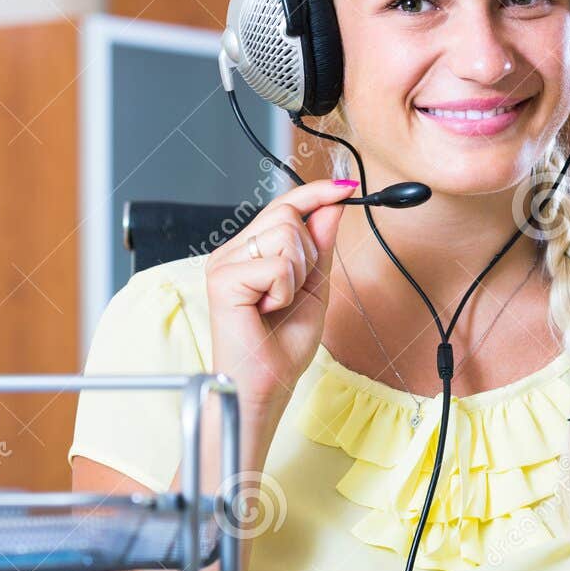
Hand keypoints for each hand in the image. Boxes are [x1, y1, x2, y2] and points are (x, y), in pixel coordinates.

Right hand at [204, 177, 359, 413]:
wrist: (267, 384)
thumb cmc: (283, 344)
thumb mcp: (314, 288)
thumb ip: (320, 247)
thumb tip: (332, 207)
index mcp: (251, 251)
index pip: (283, 206)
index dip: (315, 193)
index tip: (347, 186)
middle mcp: (233, 251)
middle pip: (287, 215)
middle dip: (306, 254)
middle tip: (291, 291)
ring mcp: (223, 263)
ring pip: (284, 235)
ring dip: (296, 275)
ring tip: (277, 304)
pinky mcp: (222, 279)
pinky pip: (277, 266)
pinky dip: (284, 292)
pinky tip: (266, 311)